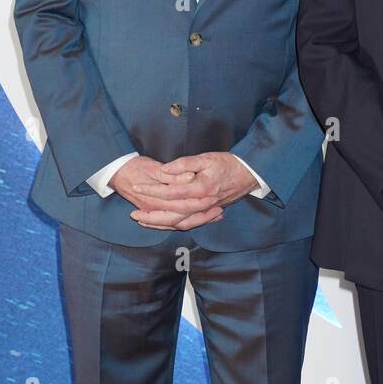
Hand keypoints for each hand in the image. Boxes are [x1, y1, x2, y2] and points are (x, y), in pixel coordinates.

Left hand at [127, 152, 255, 230]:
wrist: (249, 174)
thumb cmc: (228, 163)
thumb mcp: (206, 158)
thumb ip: (184, 164)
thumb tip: (164, 171)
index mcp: (201, 189)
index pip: (171, 192)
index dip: (153, 190)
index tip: (138, 187)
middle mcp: (203, 203)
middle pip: (173, 214)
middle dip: (151, 214)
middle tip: (133, 213)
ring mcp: (206, 210)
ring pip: (180, 223)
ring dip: (160, 223)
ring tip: (143, 220)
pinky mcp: (208, 213)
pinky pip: (189, 224)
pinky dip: (173, 226)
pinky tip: (162, 224)